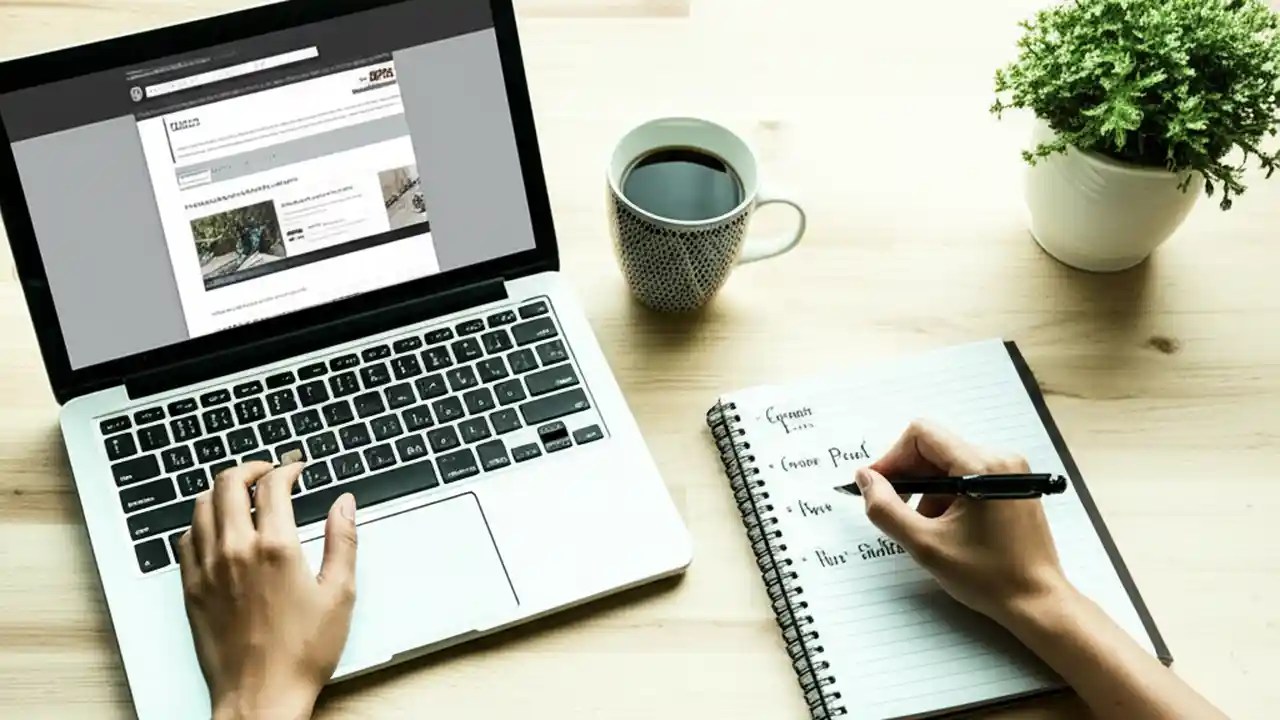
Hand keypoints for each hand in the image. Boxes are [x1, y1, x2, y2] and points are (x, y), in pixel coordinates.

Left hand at [177, 460, 357, 719]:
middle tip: (266, 472)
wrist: (261, 696)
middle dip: (250, 468)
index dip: (287, 468)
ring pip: (201, 505)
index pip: (273, 484)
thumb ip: (342, 540)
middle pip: (228, 483)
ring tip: (241, 493)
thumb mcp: (339, 593)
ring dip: (222, 490)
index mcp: (276, 548)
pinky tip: (217, 529)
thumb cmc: (302, 653)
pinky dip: (201, 522)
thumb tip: (344, 504)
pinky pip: (185, 538)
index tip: (296, 469)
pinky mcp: (191, 588)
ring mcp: (208, 568)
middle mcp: (236, 550)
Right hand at [853, 420, 1069, 624]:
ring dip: (928, 492)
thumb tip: (865, 479)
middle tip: (896, 511)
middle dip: (909, 478)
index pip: (922, 434)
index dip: (892, 457)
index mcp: (982, 466)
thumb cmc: (988, 577)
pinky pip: (968, 475)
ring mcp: (1011, 472)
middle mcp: (1000, 459)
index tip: (878, 486)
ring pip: (949, 464)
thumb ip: (886, 509)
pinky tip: (948, 528)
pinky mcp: (1014, 486)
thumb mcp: (926, 545)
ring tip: (928, 528)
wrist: (1037, 601)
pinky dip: (949, 496)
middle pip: (935, 448)